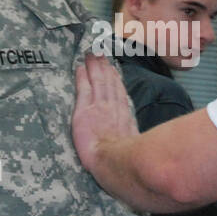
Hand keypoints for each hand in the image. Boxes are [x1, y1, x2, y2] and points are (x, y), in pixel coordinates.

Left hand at [73, 53, 138, 175]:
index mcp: (125, 117)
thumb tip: (137, 138)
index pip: (119, 94)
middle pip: (108, 83)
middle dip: (104, 68)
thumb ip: (132, 136)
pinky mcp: (85, 111)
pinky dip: (82, 78)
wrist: (117, 162)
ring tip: (90, 54)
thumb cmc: (127, 161)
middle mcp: (114, 108)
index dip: (115, 80)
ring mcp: (99, 108)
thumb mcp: (135, 146)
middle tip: (99, 53)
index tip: (112, 69)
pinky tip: (80, 68)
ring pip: (97, 82)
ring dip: (94, 67)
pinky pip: (83, 90)